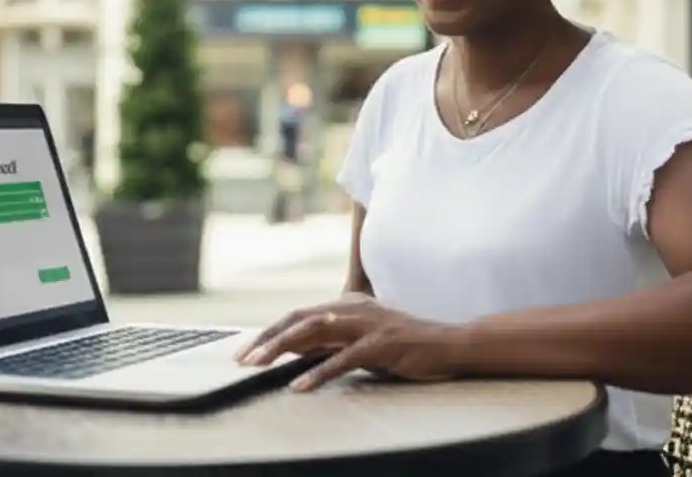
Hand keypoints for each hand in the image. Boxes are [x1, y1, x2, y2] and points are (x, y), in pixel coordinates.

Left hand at [233, 293, 462, 391]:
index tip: (246, 350)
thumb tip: (295, 351)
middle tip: (243, 358)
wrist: (449, 344)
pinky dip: (318, 371)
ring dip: (283, 348)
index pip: (299, 315)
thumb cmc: (405, 346)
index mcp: (347, 306)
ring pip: (315, 332)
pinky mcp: (381, 344)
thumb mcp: (362, 340)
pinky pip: (343, 358)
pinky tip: (299, 385)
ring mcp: (367, 325)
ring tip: (259, 365)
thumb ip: (332, 342)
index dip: (270, 331)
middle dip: (268, 337)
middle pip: (300, 319)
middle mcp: (353, 309)